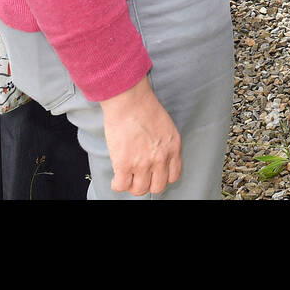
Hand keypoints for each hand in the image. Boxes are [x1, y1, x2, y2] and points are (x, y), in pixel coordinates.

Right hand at [98, 77, 181, 195]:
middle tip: (138, 177)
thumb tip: (155, 156)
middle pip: (157, 187)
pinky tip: (116, 176)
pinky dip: (117, 184)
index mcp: (173, 147)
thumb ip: (164, 144)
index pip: (173, 176)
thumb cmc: (144, 107)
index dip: (161, 177)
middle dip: (147, 184)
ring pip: (139, 189)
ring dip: (131, 185)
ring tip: (126, 176)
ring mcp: (143, 163)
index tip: (153, 174)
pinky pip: (121, 186)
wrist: (129, 100)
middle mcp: (161, 158)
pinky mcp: (124, 164)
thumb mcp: (165, 127)